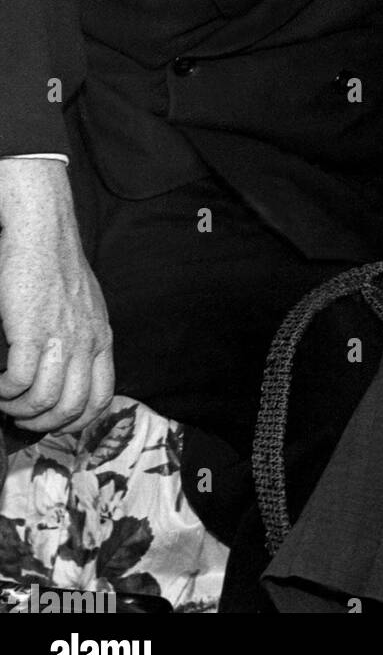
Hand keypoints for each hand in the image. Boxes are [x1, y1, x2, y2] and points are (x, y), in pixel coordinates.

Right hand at [0, 158, 113, 433]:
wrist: (41, 230)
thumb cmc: (54, 265)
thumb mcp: (82, 305)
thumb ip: (80, 336)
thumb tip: (64, 371)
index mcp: (101, 337)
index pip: (101, 398)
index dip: (75, 421)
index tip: (51, 422)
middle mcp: (87, 341)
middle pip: (73, 407)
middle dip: (43, 423)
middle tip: (20, 418)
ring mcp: (61, 337)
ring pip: (45, 400)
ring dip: (18, 410)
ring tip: (3, 401)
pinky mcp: (31, 331)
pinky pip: (18, 382)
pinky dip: (2, 393)